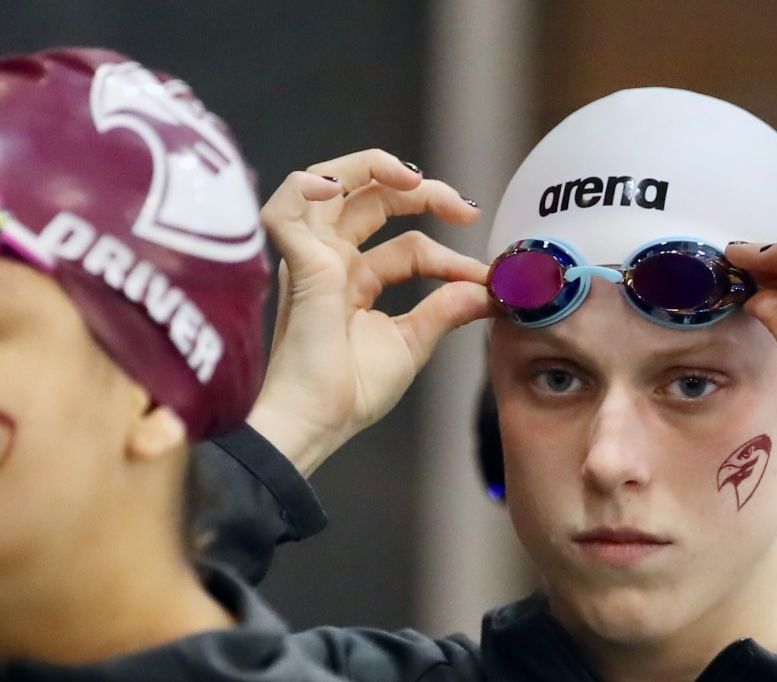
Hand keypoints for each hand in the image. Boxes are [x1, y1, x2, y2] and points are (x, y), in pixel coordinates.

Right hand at [251, 150, 491, 473]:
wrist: (319, 421)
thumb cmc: (351, 391)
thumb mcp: (412, 342)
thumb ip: (446, 310)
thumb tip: (488, 289)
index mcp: (354, 279)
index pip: (410, 247)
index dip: (450, 257)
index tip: (485, 278)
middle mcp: (331, 260)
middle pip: (373, 200)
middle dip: (424, 194)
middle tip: (466, 208)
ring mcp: (311, 257)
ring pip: (326, 183)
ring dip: (370, 167)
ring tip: (413, 178)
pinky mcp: (297, 262)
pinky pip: (287, 206)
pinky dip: (310, 185)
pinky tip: (340, 186)